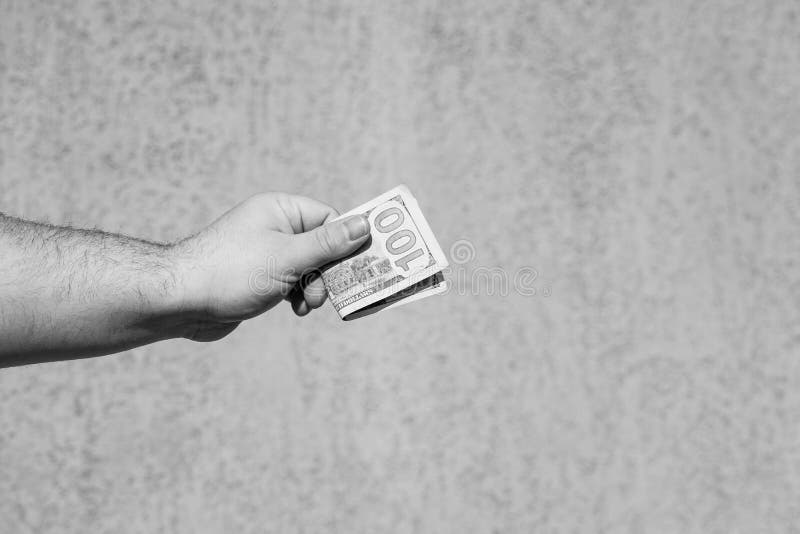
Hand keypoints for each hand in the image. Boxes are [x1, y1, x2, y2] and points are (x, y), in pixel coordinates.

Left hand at [171, 193, 369, 340]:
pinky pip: (292, 282)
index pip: (330, 219)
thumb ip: (330, 242)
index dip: (347, 243)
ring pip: (309, 267)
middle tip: (329, 292)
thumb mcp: (289, 257)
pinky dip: (298, 295)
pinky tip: (294, 308)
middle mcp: (273, 226)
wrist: (180, 302)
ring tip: (306, 303)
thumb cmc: (232, 272)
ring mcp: (266, 252)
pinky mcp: (259, 276)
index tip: (362, 266)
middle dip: (329, 272)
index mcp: (280, 210)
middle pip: (322, 245)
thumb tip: (365, 224)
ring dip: (314, 287)